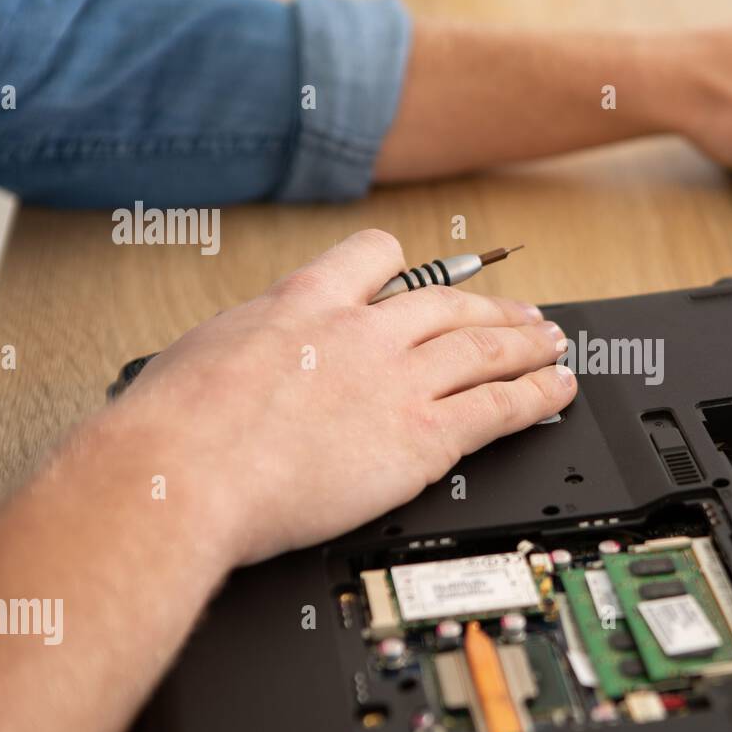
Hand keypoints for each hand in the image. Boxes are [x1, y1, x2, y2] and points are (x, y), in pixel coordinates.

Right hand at [115, 228, 575, 567]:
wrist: (184, 474)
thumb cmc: (173, 429)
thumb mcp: (204, 353)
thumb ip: (252, 346)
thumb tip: (250, 359)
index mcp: (306, 302)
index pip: (374, 257)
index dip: (408, 266)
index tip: (426, 276)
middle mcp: (363, 331)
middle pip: (449, 304)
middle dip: (493, 309)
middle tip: (524, 315)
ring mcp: (399, 380)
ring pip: (484, 349)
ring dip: (528, 346)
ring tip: (555, 345)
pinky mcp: (423, 435)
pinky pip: (498, 408)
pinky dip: (537, 396)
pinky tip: (558, 391)